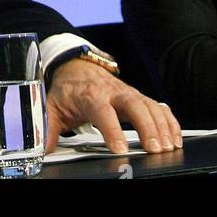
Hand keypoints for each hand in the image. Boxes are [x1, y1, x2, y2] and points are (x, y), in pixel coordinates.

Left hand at [45, 59, 181, 154]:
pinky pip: (158, 106)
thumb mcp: (51, 105)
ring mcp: (128, 92)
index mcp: (89, 95)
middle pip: (134, 105)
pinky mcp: (138, 96)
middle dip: (147, 126)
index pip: (102, 111)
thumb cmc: (67, 89)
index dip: (112, 130)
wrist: (77, 66)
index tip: (120, 149)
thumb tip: (40, 150)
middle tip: (155, 149)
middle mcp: (112, 91)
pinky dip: (169, 120)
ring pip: (150, 105)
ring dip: (162, 125)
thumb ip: (46, 127)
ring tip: (169, 147)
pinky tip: (176, 137)